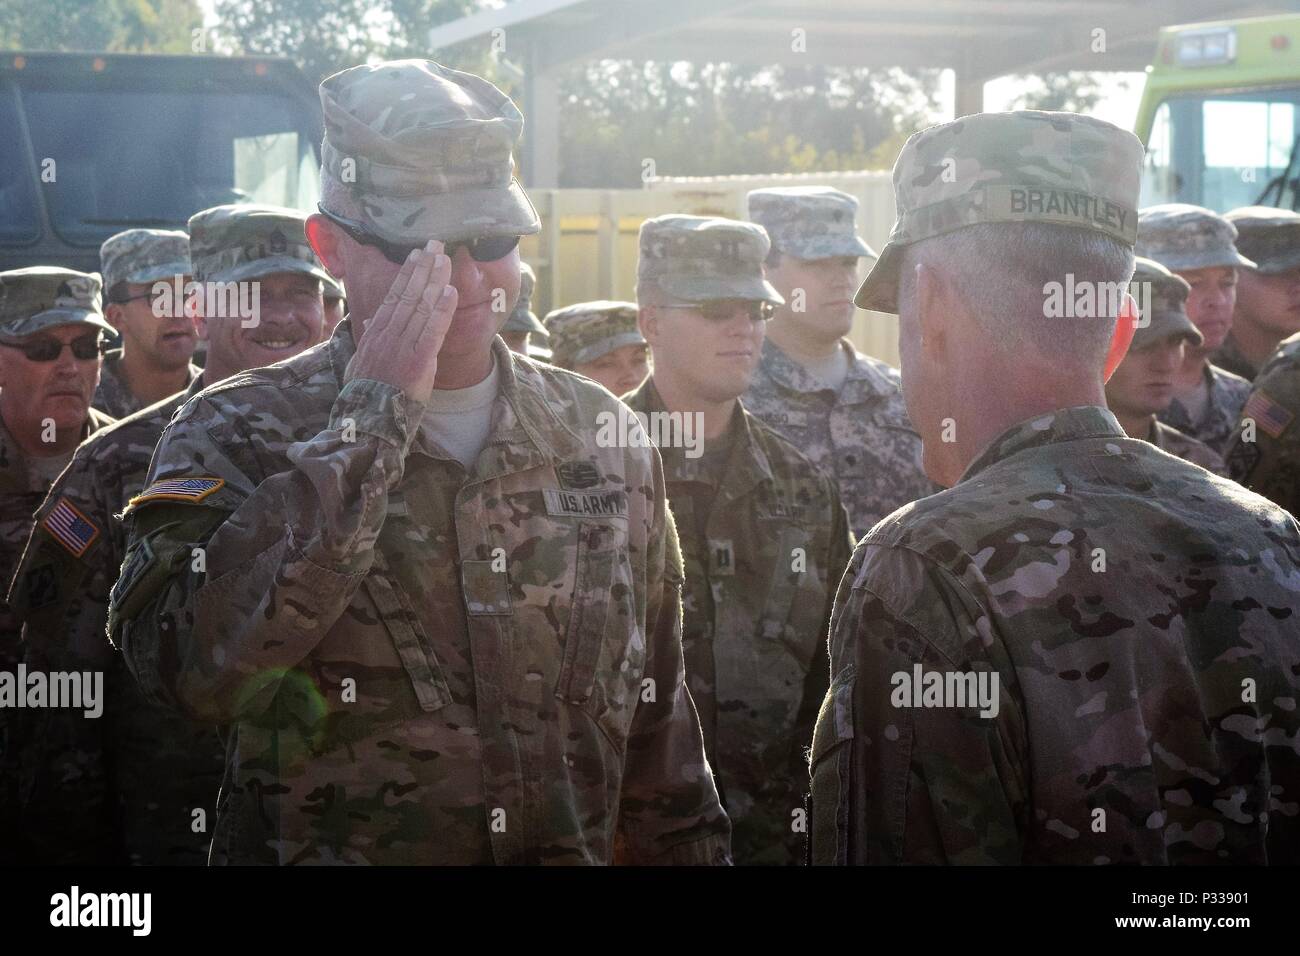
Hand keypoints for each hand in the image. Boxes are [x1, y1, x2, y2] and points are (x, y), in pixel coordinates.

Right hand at [345, 240, 457, 406]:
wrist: (368, 421)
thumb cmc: (366, 393)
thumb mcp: (360, 362)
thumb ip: (367, 340)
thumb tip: (368, 322)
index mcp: (375, 334)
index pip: (393, 297)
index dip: (406, 274)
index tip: (415, 255)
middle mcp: (388, 335)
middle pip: (408, 294)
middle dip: (423, 268)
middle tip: (434, 244)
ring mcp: (402, 347)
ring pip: (420, 307)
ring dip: (434, 281)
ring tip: (445, 259)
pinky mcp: (417, 361)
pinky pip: (432, 331)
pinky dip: (442, 310)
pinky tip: (451, 292)